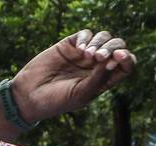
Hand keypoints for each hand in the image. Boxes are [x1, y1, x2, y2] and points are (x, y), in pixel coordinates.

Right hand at [9, 29, 135, 123]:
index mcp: (103, 80)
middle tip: (100, 57)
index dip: (126, 59)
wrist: (29, 96)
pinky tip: (79, 49)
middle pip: (117, 47)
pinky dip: (86, 38)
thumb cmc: (55, 101)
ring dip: (100, 42)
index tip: (117, 58)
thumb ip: (98, 78)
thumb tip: (112, 59)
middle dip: (113, 47)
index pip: (125, 65)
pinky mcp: (69, 46)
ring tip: (89, 55)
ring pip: (104, 37)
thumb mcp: (80, 94)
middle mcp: (96, 65)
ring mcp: (83, 54)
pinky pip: (85, 34)